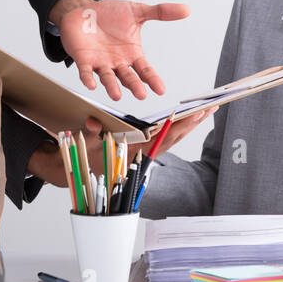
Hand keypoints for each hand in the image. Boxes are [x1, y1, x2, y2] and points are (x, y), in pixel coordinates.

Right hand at [11, 110, 214, 189]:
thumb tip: (95, 123)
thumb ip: (91, 133)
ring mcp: (143, 154)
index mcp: (132, 155)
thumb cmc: (80, 158)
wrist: (71, 174)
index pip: (161, 138)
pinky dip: (176, 128)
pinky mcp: (141, 151)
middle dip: (192, 123)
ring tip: (204, 110)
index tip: (195, 114)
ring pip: (171, 139)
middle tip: (211, 108)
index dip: (179, 126)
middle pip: (173, 138)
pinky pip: (163, 139)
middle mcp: (141, 156)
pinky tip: (186, 119)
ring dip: (188, 125)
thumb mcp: (83, 144)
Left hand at [51, 0, 189, 99]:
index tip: (161, 90)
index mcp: (132, 54)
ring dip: (112, 87)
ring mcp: (100, 63)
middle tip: (141, 95)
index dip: (152, 80)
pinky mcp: (83, 60)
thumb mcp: (137, 11)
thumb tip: (186, 10)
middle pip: (128, 77)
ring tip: (117, 95)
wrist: (84, 11)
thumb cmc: (110, 15)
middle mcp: (117, 62)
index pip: (145, 70)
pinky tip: (91, 85)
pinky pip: (86, 72)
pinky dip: (88, 78)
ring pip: (108, 78)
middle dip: (134, 86)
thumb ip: (160, 12)